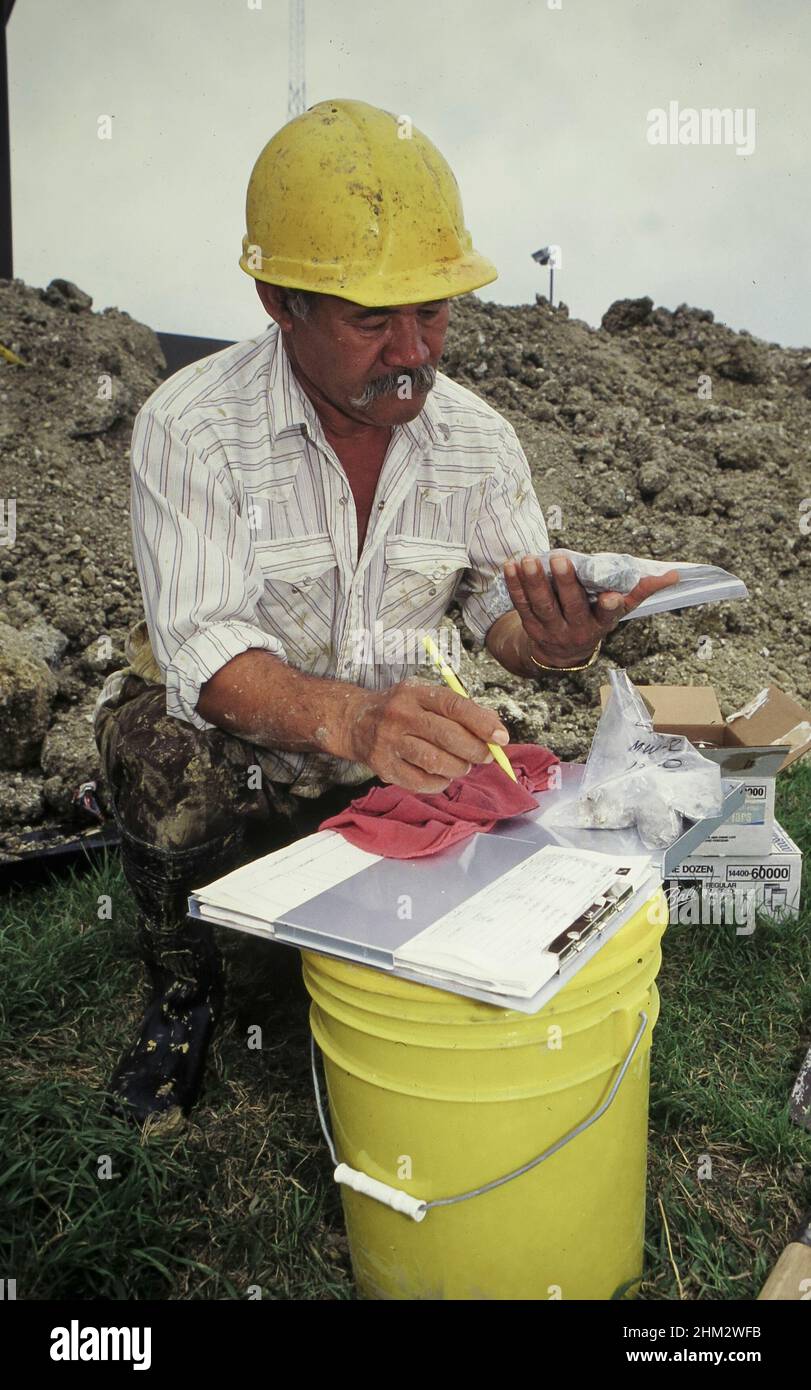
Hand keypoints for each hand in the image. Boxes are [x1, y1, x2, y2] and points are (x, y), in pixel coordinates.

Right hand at [342, 680, 510, 792]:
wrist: (355, 721)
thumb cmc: (402, 709)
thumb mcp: (425, 697)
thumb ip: (460, 709)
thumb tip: (494, 729)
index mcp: (415, 693)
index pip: (454, 706)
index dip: (482, 723)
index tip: (500, 737)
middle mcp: (400, 715)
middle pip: (447, 736)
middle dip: (475, 750)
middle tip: (486, 756)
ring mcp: (389, 742)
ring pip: (435, 761)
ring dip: (459, 768)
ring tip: (462, 765)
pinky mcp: (383, 767)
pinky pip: (420, 782)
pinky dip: (439, 783)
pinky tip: (442, 776)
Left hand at [503, 554, 679, 667]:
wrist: (563, 653)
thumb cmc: (596, 620)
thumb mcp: (619, 611)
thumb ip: (641, 590)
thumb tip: (674, 575)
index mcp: (602, 624)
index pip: (609, 615)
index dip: (611, 606)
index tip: (612, 597)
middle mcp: (578, 630)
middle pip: (571, 606)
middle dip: (565, 583)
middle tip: (559, 559)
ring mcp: (552, 631)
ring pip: (542, 606)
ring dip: (534, 582)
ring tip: (529, 560)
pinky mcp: (532, 627)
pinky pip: (521, 606)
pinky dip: (515, 586)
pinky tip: (511, 566)